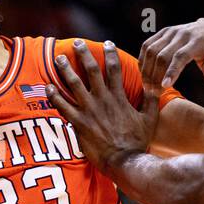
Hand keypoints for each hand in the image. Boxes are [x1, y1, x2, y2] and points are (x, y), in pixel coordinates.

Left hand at [46, 41, 158, 174]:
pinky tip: (48, 87)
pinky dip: (54, 96)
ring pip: (74, 84)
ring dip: (65, 69)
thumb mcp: (150, 119)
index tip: (107, 43)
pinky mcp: (79, 123)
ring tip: (58, 58)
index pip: (114, 69)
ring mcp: (90, 111)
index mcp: (119, 97)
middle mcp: (103, 100)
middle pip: (92, 71)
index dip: (110, 54)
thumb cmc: (138, 142)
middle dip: (84, 54)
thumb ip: (151, 101)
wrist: (125, 161)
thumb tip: (155, 85)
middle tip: (77, 43)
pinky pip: (63, 106)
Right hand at [140, 18, 203, 91]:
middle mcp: (182, 34)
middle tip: (153, 93)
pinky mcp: (163, 32)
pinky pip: (147, 45)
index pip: (180, 56)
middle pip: (162, 54)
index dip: (171, 71)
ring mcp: (171, 31)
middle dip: (155, 75)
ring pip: (151, 49)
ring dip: (146, 69)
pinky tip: (144, 74)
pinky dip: (143, 60)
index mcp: (197, 41)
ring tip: (147, 86)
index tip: (164, 86)